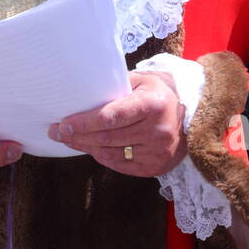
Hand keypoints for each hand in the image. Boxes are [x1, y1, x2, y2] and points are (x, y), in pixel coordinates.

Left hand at [47, 70, 186, 176]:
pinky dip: (102, 157)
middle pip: (106, 138)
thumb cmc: (158, 93)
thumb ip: (114, 87)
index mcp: (152, 105)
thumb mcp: (140, 80)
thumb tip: (79, 95)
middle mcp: (157, 131)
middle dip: (77, 136)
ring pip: (111, 154)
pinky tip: (90, 148)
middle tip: (56, 132)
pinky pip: (121, 165)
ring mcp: (158, 152)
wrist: (192, 115)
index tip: (62, 124)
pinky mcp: (156, 167)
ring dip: (86, 147)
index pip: (110, 117)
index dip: (83, 123)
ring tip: (69, 139)